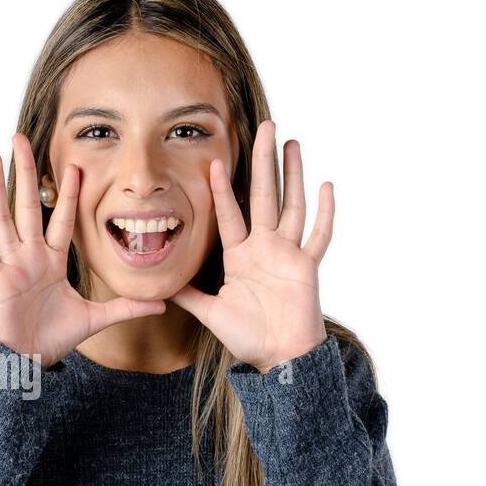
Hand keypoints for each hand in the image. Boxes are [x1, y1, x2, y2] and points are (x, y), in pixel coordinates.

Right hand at [0, 133, 165, 367]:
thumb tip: (161, 305)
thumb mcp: (96, 319)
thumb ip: (126, 308)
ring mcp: (10, 266)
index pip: (62, 220)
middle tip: (20, 138)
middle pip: (28, 206)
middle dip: (27, 172)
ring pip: (2, 219)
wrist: (26, 362)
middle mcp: (29, 256)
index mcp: (51, 261)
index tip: (73, 166)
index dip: (69, 194)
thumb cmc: (53, 339)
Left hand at [171, 120, 331, 372]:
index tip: (214, 161)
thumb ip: (188, 296)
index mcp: (241, 256)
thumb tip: (158, 287)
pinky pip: (319, 236)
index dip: (221, 189)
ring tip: (292, 143)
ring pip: (292, 206)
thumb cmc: (248, 336)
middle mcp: (265, 248)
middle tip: (265, 128)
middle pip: (263, 196)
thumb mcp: (210, 313)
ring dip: (293, 175)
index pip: (229, 214)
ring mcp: (288, 254)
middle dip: (263, 163)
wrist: (278, 357)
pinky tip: (327, 186)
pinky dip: (325, 213)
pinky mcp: (307, 267)